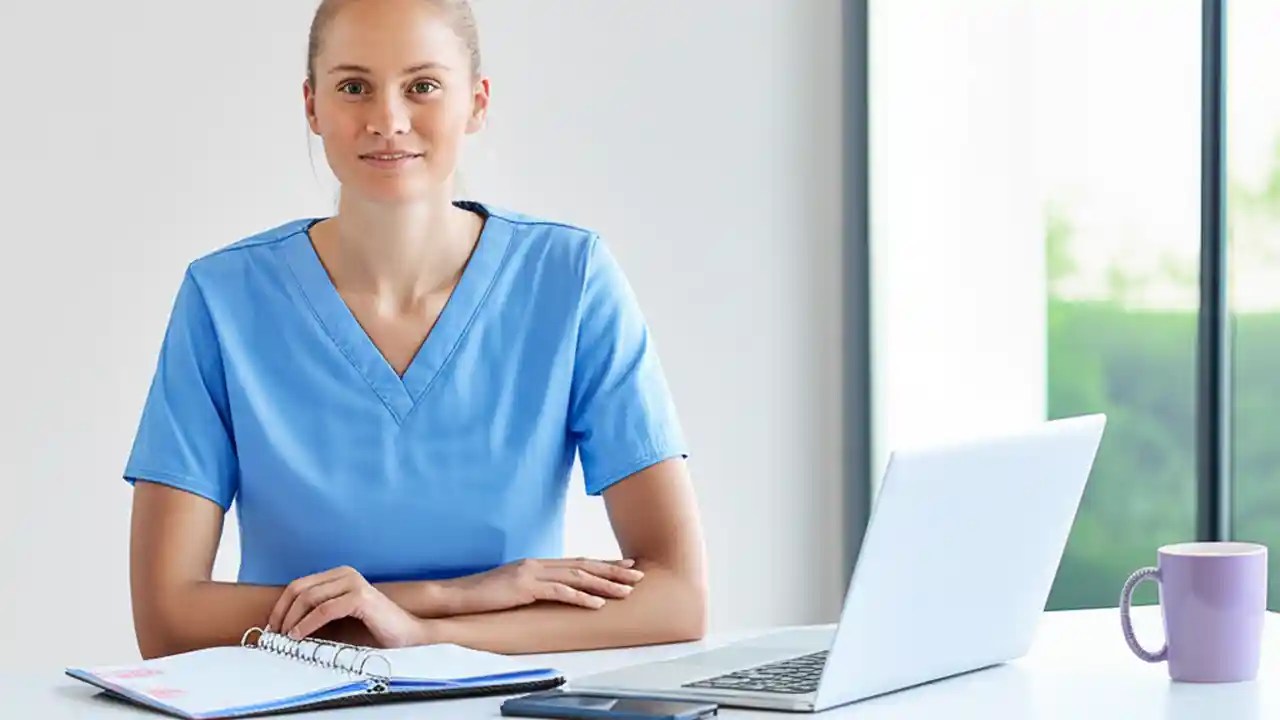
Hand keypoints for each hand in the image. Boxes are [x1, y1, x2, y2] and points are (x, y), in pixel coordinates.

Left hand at [268, 566, 424, 647]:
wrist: (406, 636)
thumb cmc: (373, 629)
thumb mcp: (339, 617)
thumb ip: (317, 613)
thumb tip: (283, 625)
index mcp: (339, 574)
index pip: (299, 585)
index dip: (281, 605)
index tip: (271, 626)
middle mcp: (346, 573)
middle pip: (300, 589)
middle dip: (282, 613)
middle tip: (274, 634)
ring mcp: (354, 583)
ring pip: (309, 598)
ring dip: (291, 620)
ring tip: (284, 638)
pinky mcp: (360, 597)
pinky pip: (324, 610)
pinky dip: (306, 624)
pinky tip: (298, 636)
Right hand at [446, 557, 644, 614]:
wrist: (458, 596)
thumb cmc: (485, 596)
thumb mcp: (515, 589)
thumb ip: (536, 587)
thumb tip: (555, 594)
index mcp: (538, 564)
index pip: (578, 562)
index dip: (604, 564)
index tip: (626, 566)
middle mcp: (539, 564)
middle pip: (584, 565)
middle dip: (613, 571)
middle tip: (638, 575)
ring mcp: (532, 573)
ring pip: (577, 576)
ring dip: (604, 584)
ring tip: (626, 591)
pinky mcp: (524, 586)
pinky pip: (558, 591)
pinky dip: (580, 597)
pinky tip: (596, 603)